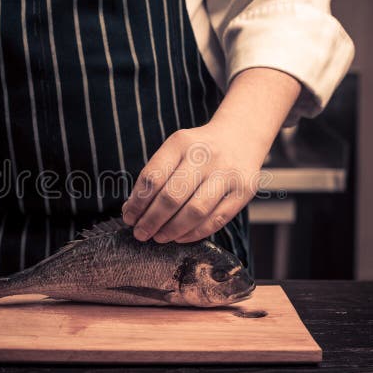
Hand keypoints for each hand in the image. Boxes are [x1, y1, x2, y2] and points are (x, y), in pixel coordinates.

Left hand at [121, 67, 300, 242]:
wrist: (240, 136)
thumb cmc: (199, 149)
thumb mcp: (176, 149)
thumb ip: (157, 175)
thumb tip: (132, 209)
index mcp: (181, 143)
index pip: (153, 177)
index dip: (137, 202)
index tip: (128, 217)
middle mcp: (206, 156)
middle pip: (172, 196)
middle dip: (151, 220)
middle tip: (140, 233)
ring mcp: (227, 173)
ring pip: (195, 211)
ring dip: (172, 230)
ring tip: (159, 237)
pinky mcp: (244, 191)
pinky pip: (216, 220)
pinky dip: (194, 233)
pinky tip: (180, 237)